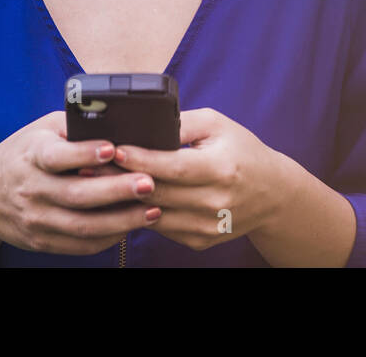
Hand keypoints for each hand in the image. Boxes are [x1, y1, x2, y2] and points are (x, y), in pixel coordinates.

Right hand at [0, 111, 161, 255]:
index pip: (57, 156)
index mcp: (32, 155)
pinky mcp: (42, 241)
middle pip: (76, 195)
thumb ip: (74, 126)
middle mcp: (32, 189)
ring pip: (82, 226)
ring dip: (120, 221)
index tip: (113, 148)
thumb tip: (116, 120)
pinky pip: (79, 245)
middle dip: (116, 190)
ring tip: (152, 210)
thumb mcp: (41, 130)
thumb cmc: (24, 154)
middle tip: (148, 183)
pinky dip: (108, 238)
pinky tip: (131, 227)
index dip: (84, 153)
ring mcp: (36, 219)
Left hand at [108, 108, 292, 251]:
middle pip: (159, 193)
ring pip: (155, 215)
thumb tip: (144, 126)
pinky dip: (143, 215)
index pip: (173, 167)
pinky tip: (128, 201)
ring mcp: (209, 226)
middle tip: (93, 166)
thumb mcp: (218, 125)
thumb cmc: (242, 151)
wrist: (272, 193)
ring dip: (127, 201)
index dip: (140, 159)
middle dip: (123, 178)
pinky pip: (163, 228)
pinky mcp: (201, 241)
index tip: (114, 150)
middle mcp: (216, 202)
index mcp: (222, 169)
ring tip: (101, 184)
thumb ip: (182, 124)